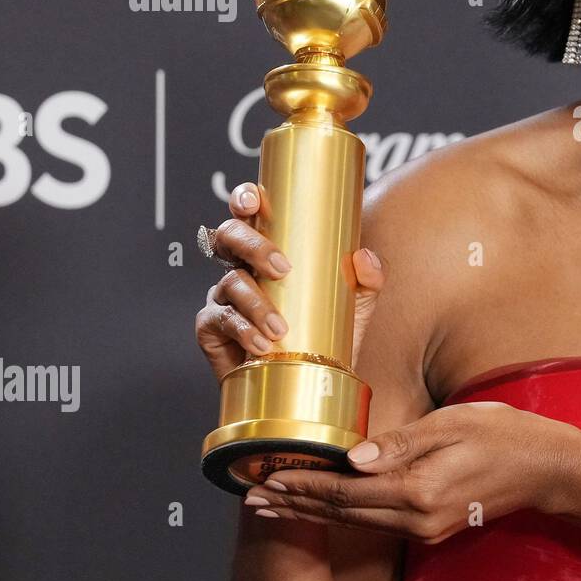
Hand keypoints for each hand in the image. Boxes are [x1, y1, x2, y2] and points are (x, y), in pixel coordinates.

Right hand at [194, 180, 385, 382]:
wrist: (312, 380)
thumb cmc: (327, 331)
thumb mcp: (356, 302)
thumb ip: (369, 278)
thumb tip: (365, 257)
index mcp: (268, 251)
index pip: (249, 215)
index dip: (244, 200)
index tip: (255, 202)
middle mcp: (241, 267)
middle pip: (229, 238)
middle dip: (252, 246)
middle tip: (282, 268)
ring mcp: (223, 298)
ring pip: (229, 283)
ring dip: (255, 302)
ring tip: (279, 327)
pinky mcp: (212, 330)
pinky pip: (220, 322)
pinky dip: (242, 330)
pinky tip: (261, 344)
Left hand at [240, 401, 580, 539]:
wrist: (546, 467)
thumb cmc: (503, 434)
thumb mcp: (451, 423)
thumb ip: (400, 442)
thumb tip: (353, 457)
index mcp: (419, 489)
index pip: (345, 490)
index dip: (303, 485)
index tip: (268, 478)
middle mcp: (418, 517)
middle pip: (342, 513)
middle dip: (296, 504)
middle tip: (253, 497)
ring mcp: (425, 528)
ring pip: (355, 522)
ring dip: (313, 513)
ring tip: (276, 507)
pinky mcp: (432, 527)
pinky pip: (376, 523)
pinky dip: (343, 515)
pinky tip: (327, 507)